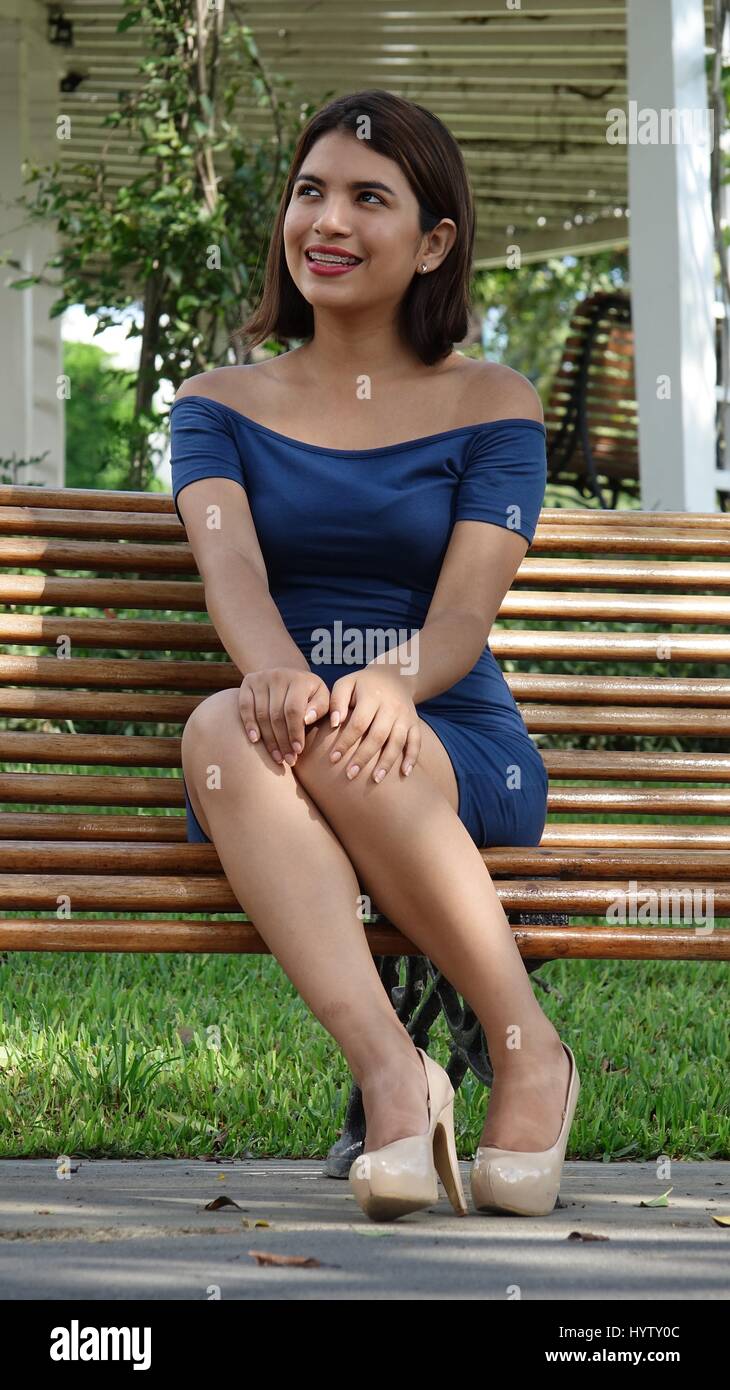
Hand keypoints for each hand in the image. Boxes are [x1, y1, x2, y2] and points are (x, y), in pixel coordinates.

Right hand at [238, 668, 329, 765]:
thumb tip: (307, 720)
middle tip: (288, 760)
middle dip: (282, 741)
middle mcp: (278, 676)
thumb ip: (321, 708)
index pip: (294, 710)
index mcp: (299, 679)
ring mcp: (261, 678)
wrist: (288, 677)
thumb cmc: (309, 694)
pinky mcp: (248, 682)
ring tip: (276, 757)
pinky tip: (255, 740)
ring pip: (261, 714)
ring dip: (268, 740)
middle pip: (276, 715)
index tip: (298, 751)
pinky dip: (249, 725)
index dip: (295, 732)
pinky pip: (245, 707)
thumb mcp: (321, 698)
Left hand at [327, 665, 420, 783]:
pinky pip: (416, 742)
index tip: (333, 758)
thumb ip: (337, 701)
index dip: (345, 742)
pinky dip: (412, 758)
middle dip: (363, 757)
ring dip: (386, 763)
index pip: (358, 723)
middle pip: (378, 736)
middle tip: (350, 775)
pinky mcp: (414, 723)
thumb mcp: (346, 683)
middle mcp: (391, 706)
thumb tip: (334, 723)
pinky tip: (404, 773)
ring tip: (375, 780)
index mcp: (372, 696)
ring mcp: (405, 715)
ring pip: (397, 742)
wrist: (394, 675)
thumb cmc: (362, 684)